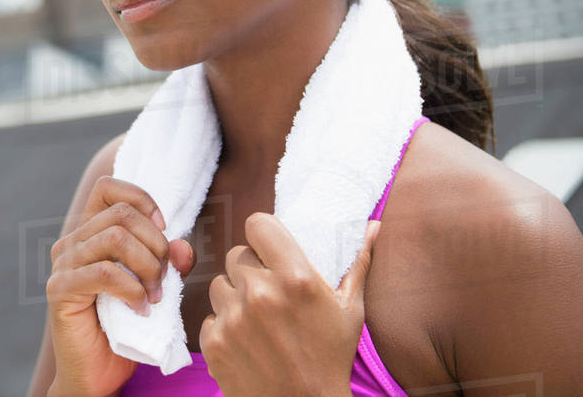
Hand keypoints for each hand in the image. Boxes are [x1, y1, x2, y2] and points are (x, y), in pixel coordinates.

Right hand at [46, 176, 195, 396]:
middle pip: (122, 214)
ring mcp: (64, 264)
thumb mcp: (154, 287)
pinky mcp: (61, 290)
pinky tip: (141, 308)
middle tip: (165, 277)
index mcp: (91, 232)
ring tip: (156, 295)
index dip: (142, 200)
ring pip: (115, 238)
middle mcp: (72, 241)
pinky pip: (104, 273)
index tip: (163, 229)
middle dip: (155, 243)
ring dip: (147, 267)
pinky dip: (132, 289)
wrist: (99, 374)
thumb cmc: (126, 328)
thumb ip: (169, 263)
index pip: (108, 187)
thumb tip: (184, 246)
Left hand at [199, 214, 380, 396]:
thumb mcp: (351, 310)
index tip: (269, 249)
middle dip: (251, 269)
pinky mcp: (214, 342)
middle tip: (269, 291)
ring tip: (258, 319)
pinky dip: (224, 327)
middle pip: (237, 254)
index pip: (257, 224)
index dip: (262, 235)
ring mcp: (233, 318)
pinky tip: (247, 341)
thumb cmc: (331, 358)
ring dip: (234, 297)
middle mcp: (260, 292)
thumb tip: (373, 226)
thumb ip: (357, 263)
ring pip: (220, 285)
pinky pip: (210, 317)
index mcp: (294, 277)